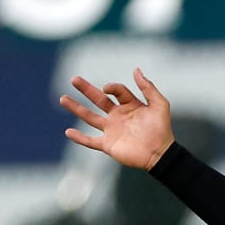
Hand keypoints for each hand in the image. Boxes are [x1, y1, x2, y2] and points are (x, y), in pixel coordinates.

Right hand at [60, 68, 174, 170]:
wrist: (160, 154)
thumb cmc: (162, 130)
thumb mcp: (160, 105)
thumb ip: (148, 88)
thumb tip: (136, 70)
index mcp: (130, 106)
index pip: (117, 91)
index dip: (112, 87)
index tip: (108, 89)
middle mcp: (118, 116)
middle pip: (99, 100)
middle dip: (86, 89)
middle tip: (74, 79)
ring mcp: (112, 130)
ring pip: (90, 117)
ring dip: (76, 108)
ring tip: (62, 98)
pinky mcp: (108, 145)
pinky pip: (90, 141)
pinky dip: (79, 138)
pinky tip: (67, 132)